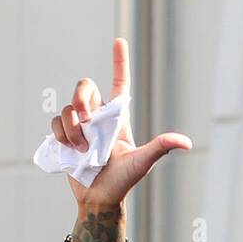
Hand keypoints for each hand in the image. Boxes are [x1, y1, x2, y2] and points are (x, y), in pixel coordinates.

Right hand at [51, 39, 190, 241]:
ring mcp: (80, 127)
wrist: (99, 200)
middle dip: (81, 98)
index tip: (119, 41)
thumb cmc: (123, 182)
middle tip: (87, 120)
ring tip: (84, 150)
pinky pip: (56, 122)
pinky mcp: (64, 137)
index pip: (119, 84)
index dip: (119, 62)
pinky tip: (71, 150)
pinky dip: (62, 134)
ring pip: (68, 108)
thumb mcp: (142, 162)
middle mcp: (98, 118)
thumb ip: (161, 147)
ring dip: (73, 128)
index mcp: (117, 118)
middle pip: (85, 86)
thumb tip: (186, 142)